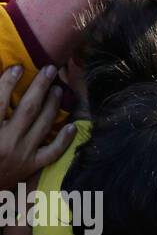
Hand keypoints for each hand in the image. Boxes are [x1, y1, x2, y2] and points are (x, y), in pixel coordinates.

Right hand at [0, 65, 73, 190]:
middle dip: (40, 86)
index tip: (17, 67)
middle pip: (28, 109)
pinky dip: (64, 139)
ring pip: (43, 125)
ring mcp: (21, 155)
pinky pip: (52, 152)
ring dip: (52, 104)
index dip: (7, 83)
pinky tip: (71, 126)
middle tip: (49, 69)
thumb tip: (1, 91)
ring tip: (58, 89)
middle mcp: (6, 142)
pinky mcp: (30, 167)